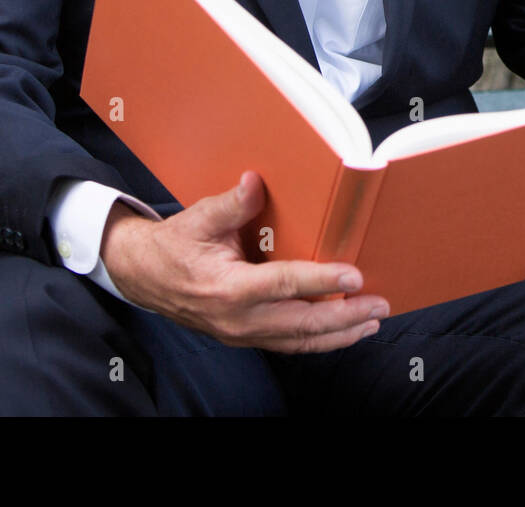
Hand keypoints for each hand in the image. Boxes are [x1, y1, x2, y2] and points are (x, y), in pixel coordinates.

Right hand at [100, 170, 388, 352]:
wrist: (143, 276)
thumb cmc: (174, 245)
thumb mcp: (198, 218)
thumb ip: (231, 204)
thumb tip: (256, 181)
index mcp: (227, 288)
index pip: (284, 285)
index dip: (321, 280)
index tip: (354, 275)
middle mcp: (237, 318)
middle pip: (301, 324)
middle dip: (345, 317)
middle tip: (380, 305)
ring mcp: (241, 333)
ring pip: (298, 341)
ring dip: (339, 334)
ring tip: (371, 323)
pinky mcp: (245, 337)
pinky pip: (288, 344)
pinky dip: (318, 340)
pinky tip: (342, 331)